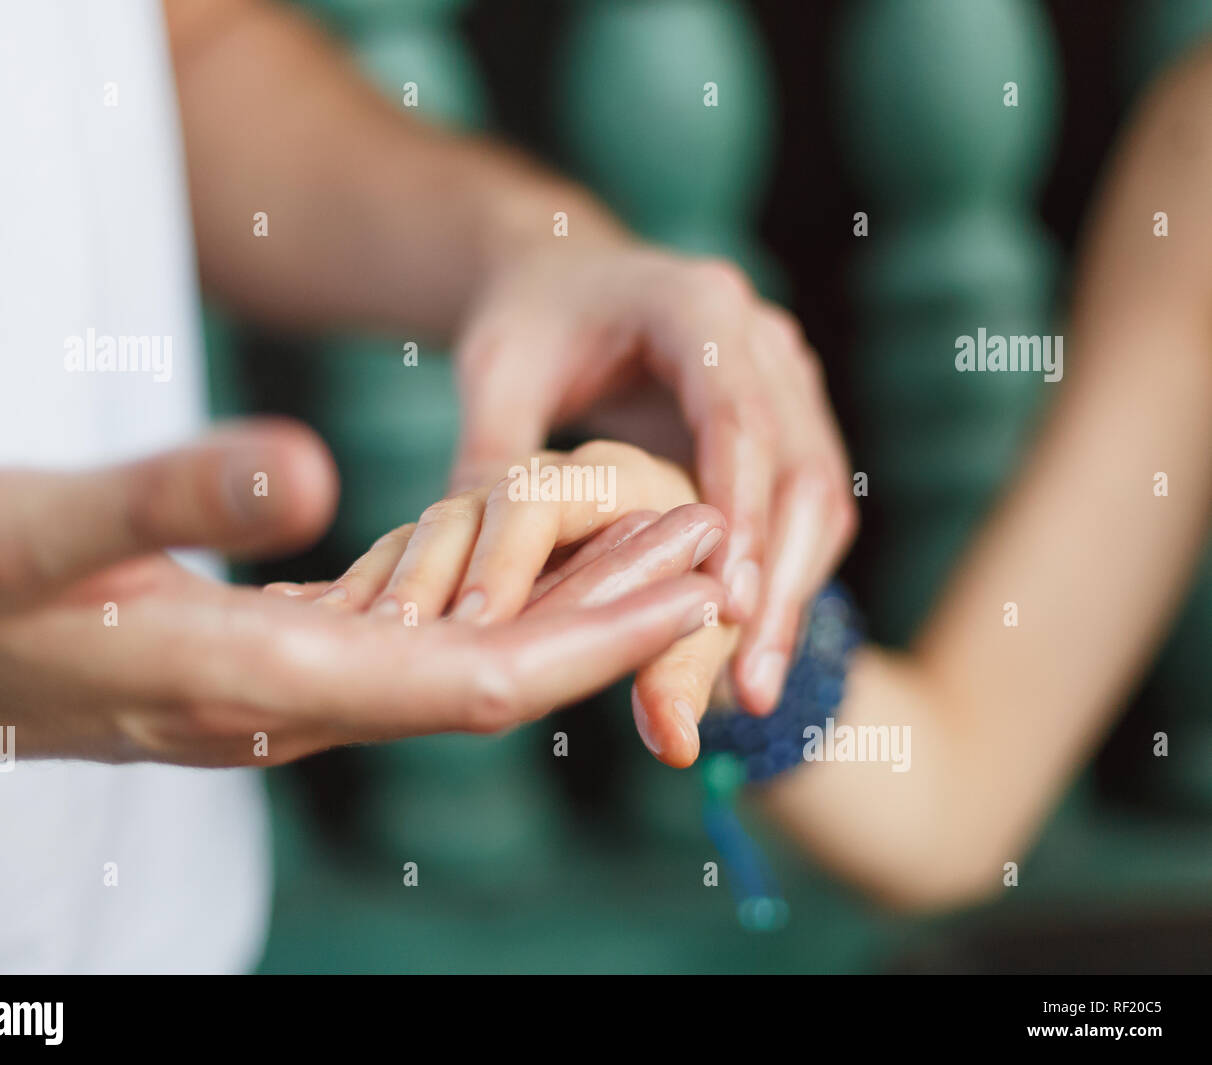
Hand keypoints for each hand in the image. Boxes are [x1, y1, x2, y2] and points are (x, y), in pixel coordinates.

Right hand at [0, 422, 719, 769]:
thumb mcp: (19, 524)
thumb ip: (161, 498)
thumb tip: (305, 467)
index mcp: (252, 679)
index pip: (472, 680)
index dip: (595, 633)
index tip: (690, 575)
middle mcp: (286, 708)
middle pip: (495, 678)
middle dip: (613, 618)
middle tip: (712, 545)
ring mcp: (281, 695)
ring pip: (461, 661)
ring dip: (565, 606)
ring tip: (648, 538)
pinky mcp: (269, 666)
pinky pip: (410, 646)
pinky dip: (489, 604)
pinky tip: (528, 560)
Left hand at [451, 234, 856, 717]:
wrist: (567, 285)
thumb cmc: (529, 326)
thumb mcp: (496, 377)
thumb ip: (492, 461)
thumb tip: (485, 583)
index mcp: (695, 306)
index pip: (736, 416)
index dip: (739, 511)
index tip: (728, 602)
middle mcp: (762, 339)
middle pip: (799, 468)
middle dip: (779, 579)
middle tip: (749, 684)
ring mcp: (787, 382)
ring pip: (819, 498)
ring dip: (793, 593)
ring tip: (750, 690)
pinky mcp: (790, 425)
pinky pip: (805, 508)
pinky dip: (784, 579)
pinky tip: (748, 652)